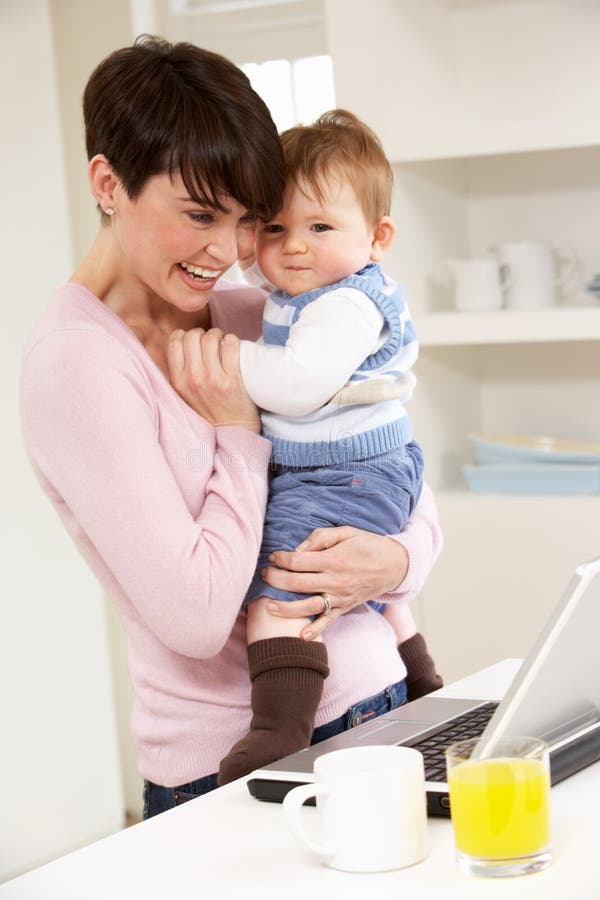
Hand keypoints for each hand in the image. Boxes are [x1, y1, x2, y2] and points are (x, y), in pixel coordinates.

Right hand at [167, 327, 260, 432]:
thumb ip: (181, 374)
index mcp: (178, 381)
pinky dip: (233, 340)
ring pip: (211, 338)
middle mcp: (193, 378)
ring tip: (222, 342)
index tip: (194, 341)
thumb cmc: (209, 412)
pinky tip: (233, 346)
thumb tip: (182, 347)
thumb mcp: (185, 396)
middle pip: (192, 336)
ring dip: (218, 335)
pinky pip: (231, 346)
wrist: (231, 433)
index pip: (174, 342)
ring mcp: (213, 379)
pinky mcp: (233, 381)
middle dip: (202, 333)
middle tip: (210, 341)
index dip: (184, 336)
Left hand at [262, 526, 409, 639]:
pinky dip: (315, 630)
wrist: (395, 565)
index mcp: (334, 559)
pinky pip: (328, 621)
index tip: (273, 557)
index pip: (298, 561)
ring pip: (308, 605)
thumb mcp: (346, 532)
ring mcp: (340, 597)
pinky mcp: (345, 607)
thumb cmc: (368, 545)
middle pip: (297, 583)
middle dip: (276, 579)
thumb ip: (320, 537)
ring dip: (286, 607)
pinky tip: (301, 636)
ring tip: (269, 606)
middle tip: (264, 574)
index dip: (281, 559)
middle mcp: (335, 580)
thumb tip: (297, 549)